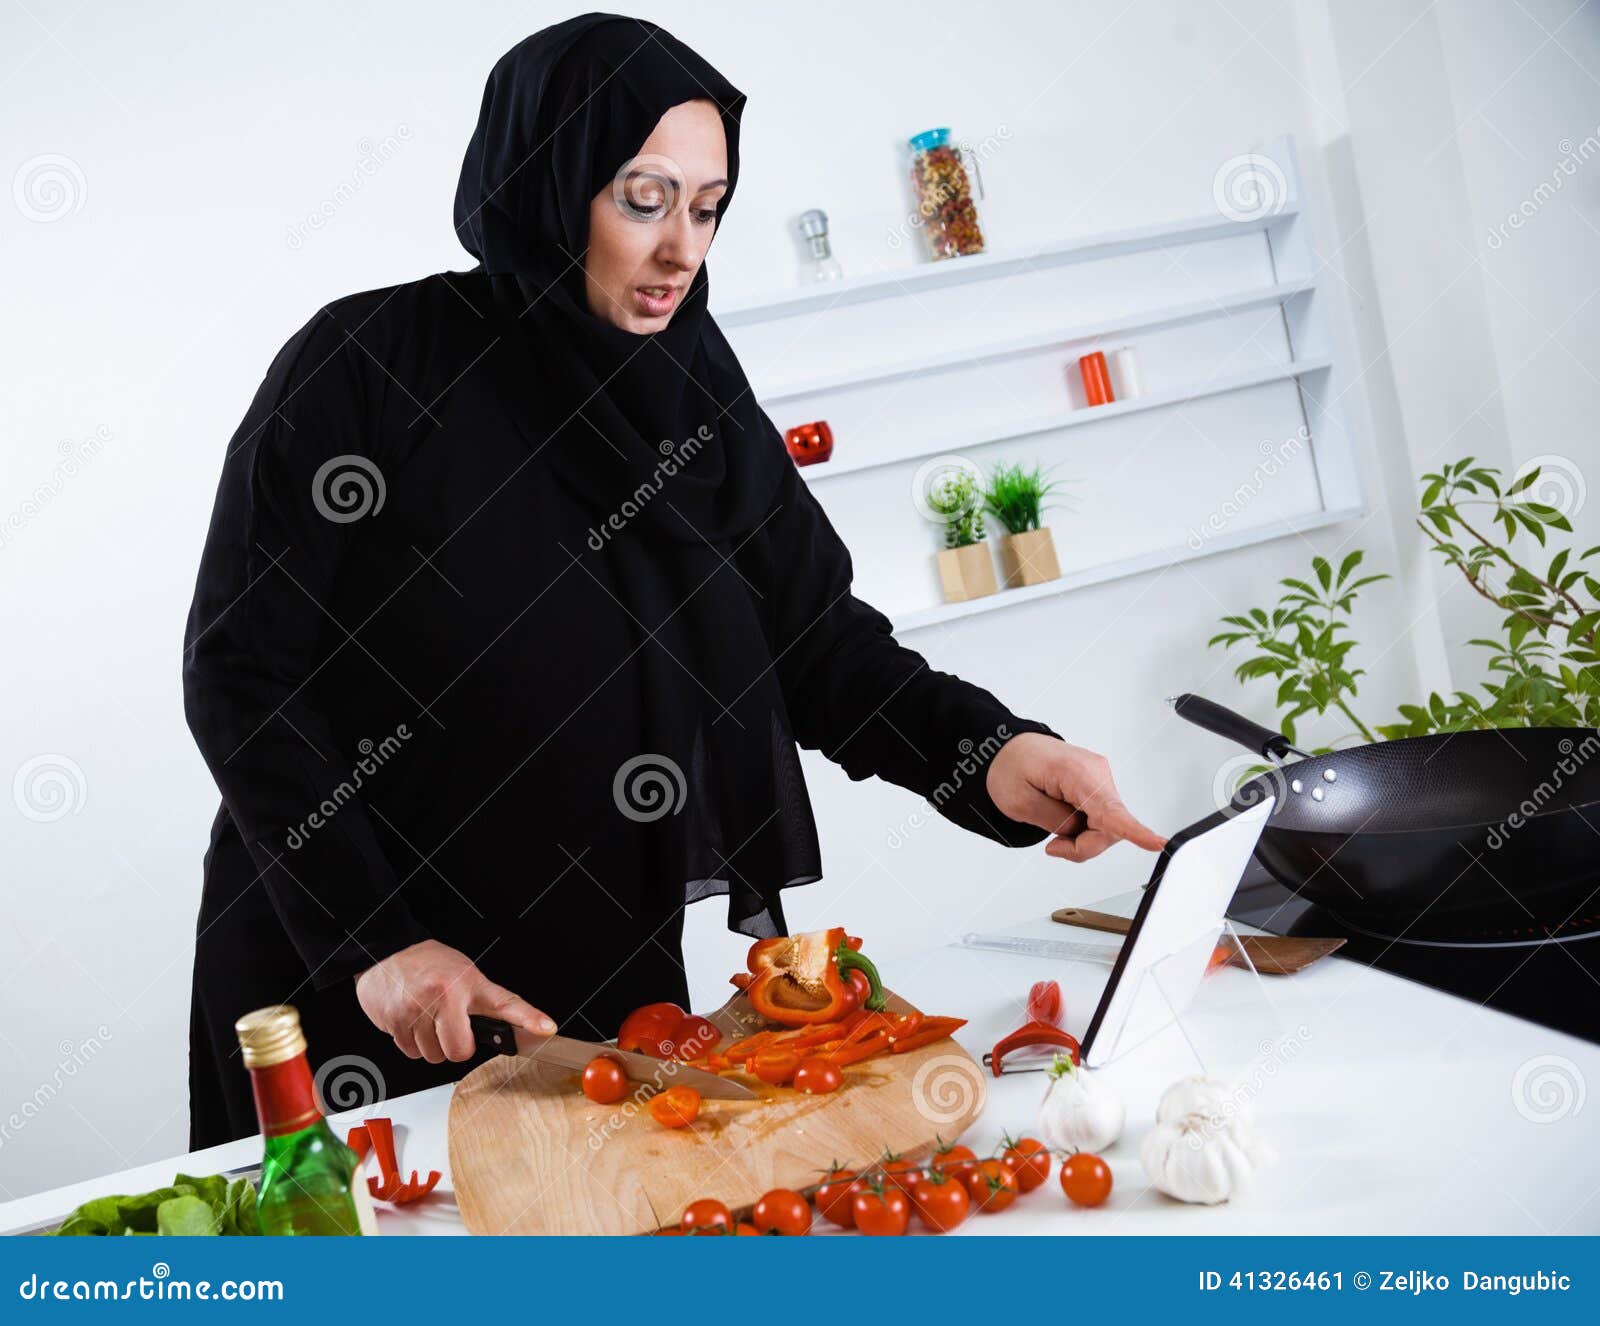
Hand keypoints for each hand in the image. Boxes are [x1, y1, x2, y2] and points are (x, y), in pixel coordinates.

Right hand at [355, 939, 555, 1063]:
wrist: (385, 954)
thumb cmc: (428, 965)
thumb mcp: (464, 975)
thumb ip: (482, 1003)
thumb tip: (511, 1032)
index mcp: (468, 983)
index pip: (505, 1003)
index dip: (528, 1018)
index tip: (547, 1028)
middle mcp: (444, 995)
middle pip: (459, 1051)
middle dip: (455, 1046)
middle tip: (450, 1025)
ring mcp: (417, 1010)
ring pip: (433, 1056)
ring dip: (431, 1044)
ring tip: (427, 1017)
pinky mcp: (395, 1022)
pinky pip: (411, 1052)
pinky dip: (412, 1042)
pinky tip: (412, 1020)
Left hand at [986, 732, 1166, 861]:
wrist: (1008, 749)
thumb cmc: (1010, 767)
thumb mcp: (1020, 803)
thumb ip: (1056, 822)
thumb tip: (1081, 833)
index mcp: (1076, 772)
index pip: (1110, 809)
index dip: (1135, 831)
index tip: (1156, 842)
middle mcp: (1096, 773)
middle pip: (1109, 828)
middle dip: (1083, 845)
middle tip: (1053, 846)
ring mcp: (1100, 779)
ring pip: (1106, 826)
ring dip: (1081, 838)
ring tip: (1053, 827)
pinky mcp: (1098, 786)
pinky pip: (1100, 818)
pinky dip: (1083, 828)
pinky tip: (1065, 819)